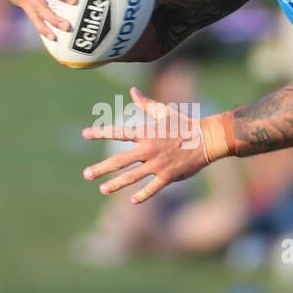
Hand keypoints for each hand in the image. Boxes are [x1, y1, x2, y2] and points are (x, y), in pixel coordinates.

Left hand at [81, 88, 207, 203]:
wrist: (207, 140)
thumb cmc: (185, 125)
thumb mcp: (165, 112)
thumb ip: (146, 104)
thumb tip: (133, 91)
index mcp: (146, 133)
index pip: (119, 133)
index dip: (100, 132)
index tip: (85, 134)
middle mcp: (149, 149)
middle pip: (119, 161)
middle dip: (101, 168)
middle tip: (86, 174)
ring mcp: (158, 164)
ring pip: (132, 177)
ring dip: (115, 184)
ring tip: (102, 189)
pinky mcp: (168, 176)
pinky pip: (152, 188)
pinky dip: (142, 195)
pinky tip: (133, 200)